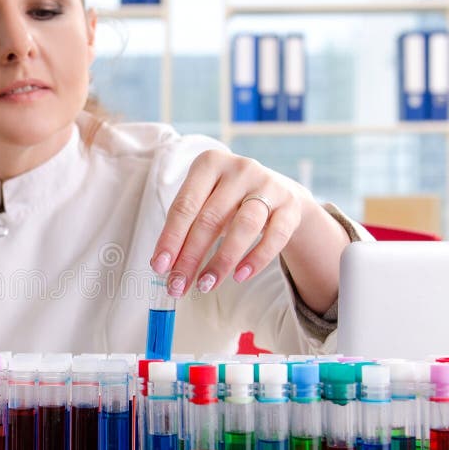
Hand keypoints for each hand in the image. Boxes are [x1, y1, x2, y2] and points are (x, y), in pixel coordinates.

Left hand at [150, 149, 309, 296]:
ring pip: (244, 226)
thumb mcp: (204, 204)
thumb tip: (164, 266)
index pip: (184, 206)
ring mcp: (268, 184)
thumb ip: (184, 229)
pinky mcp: (290, 205)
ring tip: (206, 285)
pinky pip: (274, 237)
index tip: (159, 267)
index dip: (170, 238)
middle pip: (210, 218)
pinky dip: (256, 259)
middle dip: (191, 257)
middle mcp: (239, 169)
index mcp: (209, 164)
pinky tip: (239, 276)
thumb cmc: (228, 202)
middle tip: (178, 285)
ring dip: (222, 260)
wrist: (278, 194)